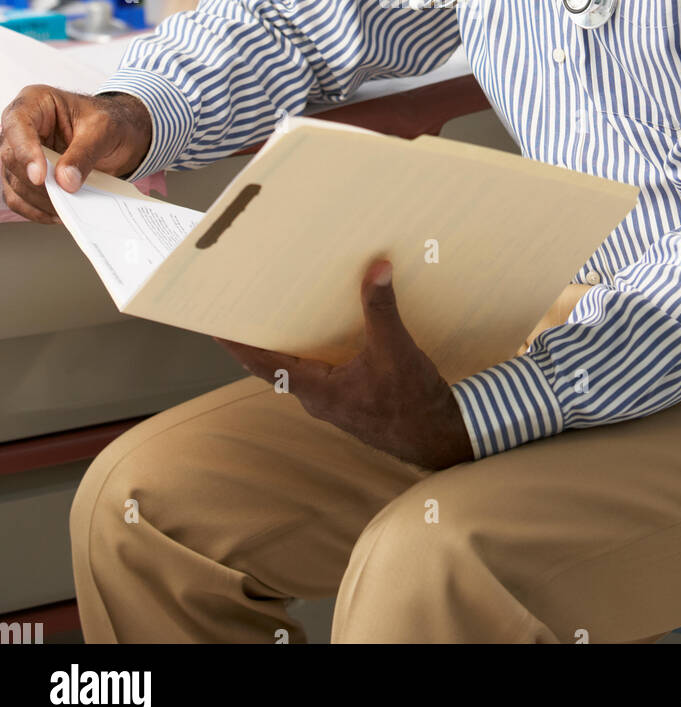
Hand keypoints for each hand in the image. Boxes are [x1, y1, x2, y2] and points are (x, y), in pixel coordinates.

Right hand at [0, 85, 152, 222]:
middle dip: (36, 182)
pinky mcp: (25, 175)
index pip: (18, 124)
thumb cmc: (111, 122)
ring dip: (38, 200)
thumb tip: (65, 180)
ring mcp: (22, 152)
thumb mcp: (104, 130)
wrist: (122, 136)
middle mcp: (23, 126)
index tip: (40, 176)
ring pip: (13, 181)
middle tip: (63, 196)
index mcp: (36, 101)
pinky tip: (57, 213)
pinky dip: (35, 210)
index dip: (25, 151)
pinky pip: (19, 198)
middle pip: (11, 157)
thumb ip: (85, 153)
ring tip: (66, 208)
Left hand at [214, 258, 473, 469]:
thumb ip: (381, 310)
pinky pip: (322, 370)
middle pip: (277, 364)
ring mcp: (334, 402)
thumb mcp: (396, 351)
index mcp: (318, 390)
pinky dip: (317, 349)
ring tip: (282, 310)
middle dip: (261, 336)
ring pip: (301, 367)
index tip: (214, 326)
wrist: (439, 439)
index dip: (237, 345)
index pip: (263, 364)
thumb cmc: (412, 403)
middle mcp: (319, 398)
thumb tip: (376, 268)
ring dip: (291, 342)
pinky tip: (329, 331)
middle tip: (246, 306)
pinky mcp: (351, 399)